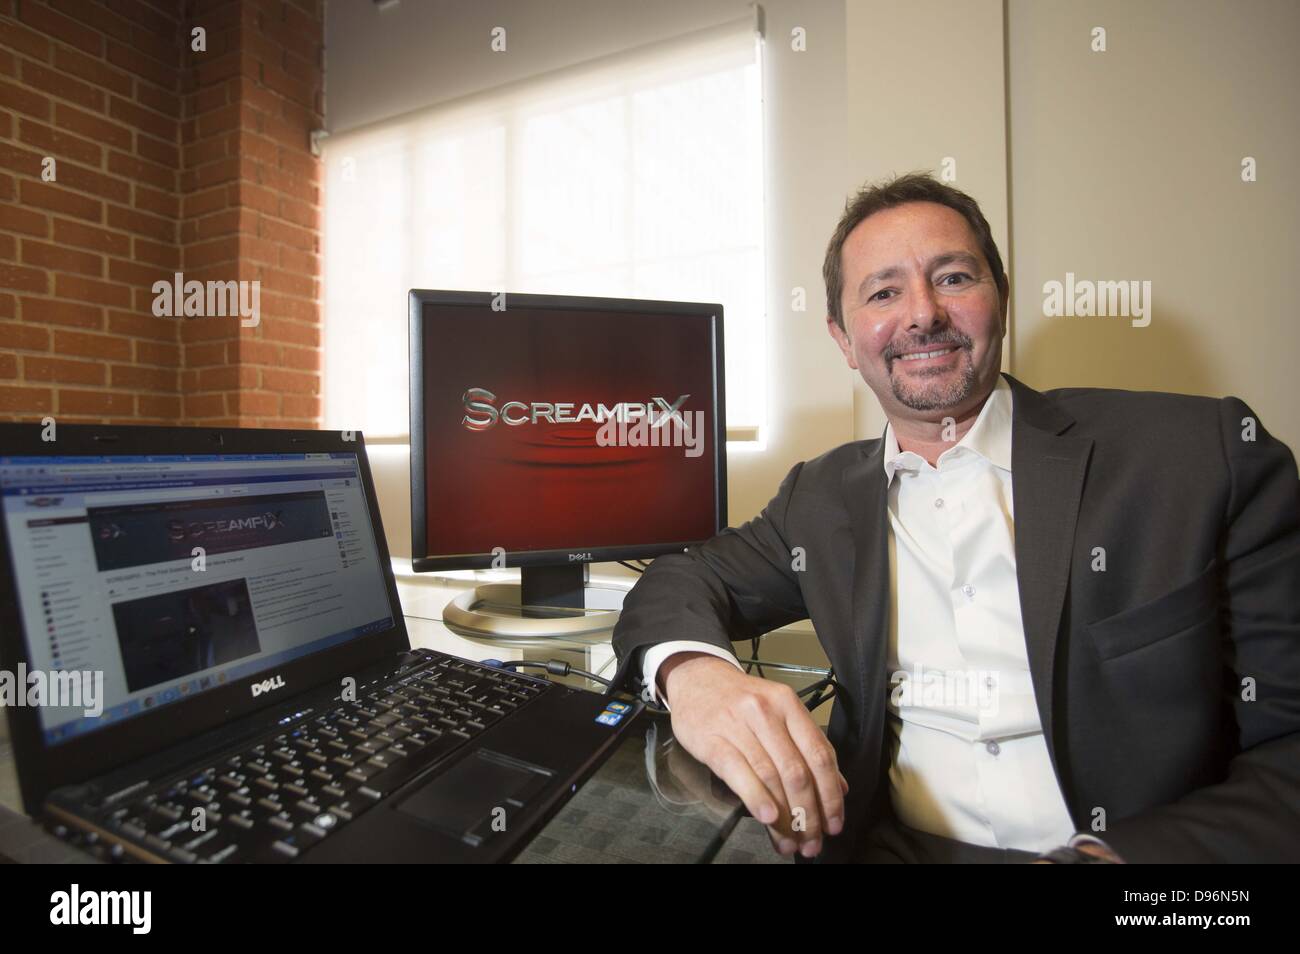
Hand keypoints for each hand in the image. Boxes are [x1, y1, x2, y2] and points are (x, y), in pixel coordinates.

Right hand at [659, 652, 848, 858]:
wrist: (697, 678)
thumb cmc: (741, 699)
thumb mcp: (779, 710)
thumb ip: (808, 744)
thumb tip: (839, 786)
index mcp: (789, 704)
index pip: (820, 754)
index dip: (830, 794)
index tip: (834, 823)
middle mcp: (766, 712)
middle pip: (797, 772)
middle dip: (809, 814)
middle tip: (812, 842)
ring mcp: (738, 725)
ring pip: (770, 778)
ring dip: (784, 817)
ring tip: (790, 841)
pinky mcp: (712, 741)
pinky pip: (738, 773)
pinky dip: (756, 798)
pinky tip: (767, 818)